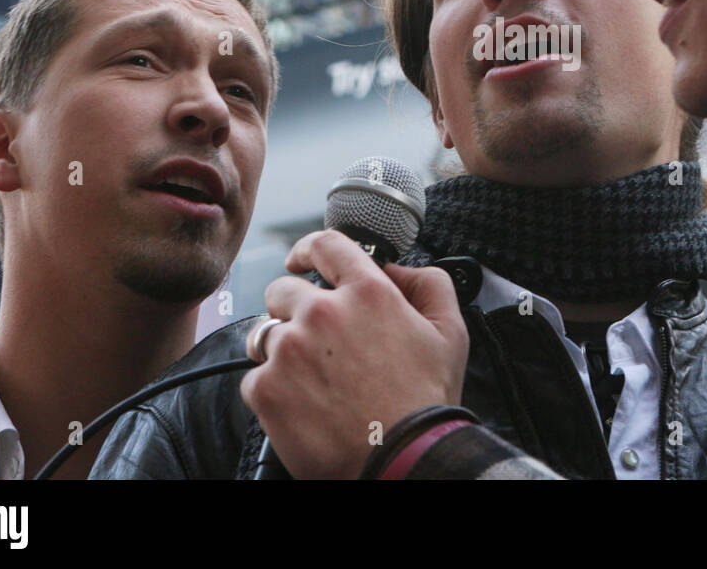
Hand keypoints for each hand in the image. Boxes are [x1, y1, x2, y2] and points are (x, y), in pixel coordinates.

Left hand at [240, 230, 468, 478]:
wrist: (400, 461)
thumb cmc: (425, 403)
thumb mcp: (451, 333)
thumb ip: (428, 284)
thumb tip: (397, 269)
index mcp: (367, 293)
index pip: (325, 245)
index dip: (308, 249)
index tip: (301, 260)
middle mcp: (323, 312)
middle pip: (284, 290)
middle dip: (295, 309)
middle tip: (318, 343)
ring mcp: (289, 349)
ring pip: (265, 334)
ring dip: (282, 349)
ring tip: (313, 380)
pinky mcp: (266, 388)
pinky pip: (255, 377)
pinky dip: (274, 389)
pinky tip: (304, 406)